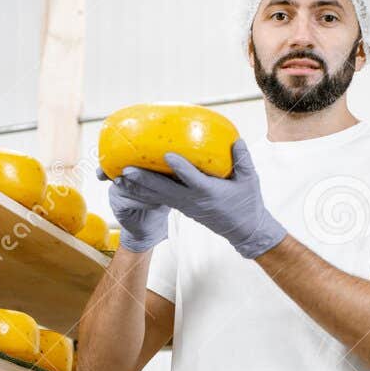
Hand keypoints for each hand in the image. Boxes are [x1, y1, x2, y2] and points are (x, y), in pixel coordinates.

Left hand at [113, 140, 286, 259]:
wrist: (244, 230)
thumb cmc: (248, 204)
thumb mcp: (250, 180)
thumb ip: (242, 160)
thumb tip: (235, 139)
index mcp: (210, 192)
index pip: (193, 179)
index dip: (180, 168)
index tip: (168, 155)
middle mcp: (194, 200)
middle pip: (165, 190)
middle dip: (145, 180)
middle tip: (126, 169)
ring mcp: (186, 205)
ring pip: (158, 196)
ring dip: (138, 188)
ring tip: (119, 177)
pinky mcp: (182, 207)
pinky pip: (160, 199)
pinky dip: (144, 193)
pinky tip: (131, 185)